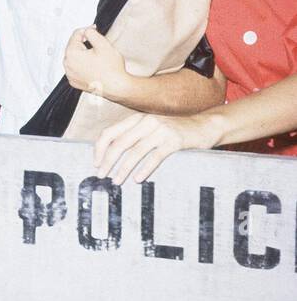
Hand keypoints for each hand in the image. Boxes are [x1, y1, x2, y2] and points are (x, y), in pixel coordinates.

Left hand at [63, 26, 130, 98]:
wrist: (117, 87)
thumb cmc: (111, 68)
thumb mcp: (103, 44)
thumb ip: (91, 33)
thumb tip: (86, 30)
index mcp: (72, 53)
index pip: (76, 35)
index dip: (87, 30)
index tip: (95, 29)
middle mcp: (67, 65)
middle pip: (73, 46)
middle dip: (84, 43)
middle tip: (98, 44)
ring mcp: (69, 75)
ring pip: (74, 58)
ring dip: (83, 54)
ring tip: (97, 57)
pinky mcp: (74, 82)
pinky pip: (75, 69)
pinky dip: (82, 65)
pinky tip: (93, 66)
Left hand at [93, 111, 217, 183]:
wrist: (204, 126)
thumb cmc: (174, 131)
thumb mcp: (151, 129)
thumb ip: (134, 136)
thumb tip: (111, 155)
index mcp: (136, 119)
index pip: (109, 132)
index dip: (100, 148)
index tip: (95, 163)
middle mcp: (146, 122)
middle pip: (119, 143)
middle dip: (108, 161)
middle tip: (101, 175)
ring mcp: (160, 130)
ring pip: (135, 151)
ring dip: (123, 168)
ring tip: (116, 181)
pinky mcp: (174, 141)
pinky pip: (154, 157)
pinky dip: (144, 169)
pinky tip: (137, 179)